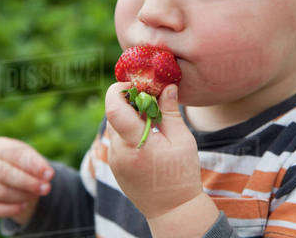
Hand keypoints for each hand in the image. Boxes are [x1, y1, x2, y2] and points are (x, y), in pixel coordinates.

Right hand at [0, 136, 54, 225]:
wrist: (2, 173)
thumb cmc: (18, 162)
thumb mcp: (28, 157)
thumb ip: (37, 164)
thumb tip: (48, 175)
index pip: (15, 155)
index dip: (34, 165)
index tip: (50, 175)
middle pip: (5, 174)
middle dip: (29, 183)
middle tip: (46, 189)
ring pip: (0, 192)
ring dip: (22, 196)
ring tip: (35, 195)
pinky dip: (10, 209)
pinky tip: (24, 206)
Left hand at [104, 81, 202, 219]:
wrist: (172, 210)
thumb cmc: (181, 175)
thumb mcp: (182, 140)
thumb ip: (170, 111)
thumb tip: (167, 86)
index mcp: (136, 144)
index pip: (114, 108)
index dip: (120, 90)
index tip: (137, 85)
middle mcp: (119, 152)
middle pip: (113, 114)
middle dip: (128, 101)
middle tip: (150, 98)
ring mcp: (115, 161)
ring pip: (114, 126)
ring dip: (129, 116)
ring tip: (152, 118)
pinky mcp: (116, 166)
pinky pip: (117, 140)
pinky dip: (129, 130)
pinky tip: (148, 134)